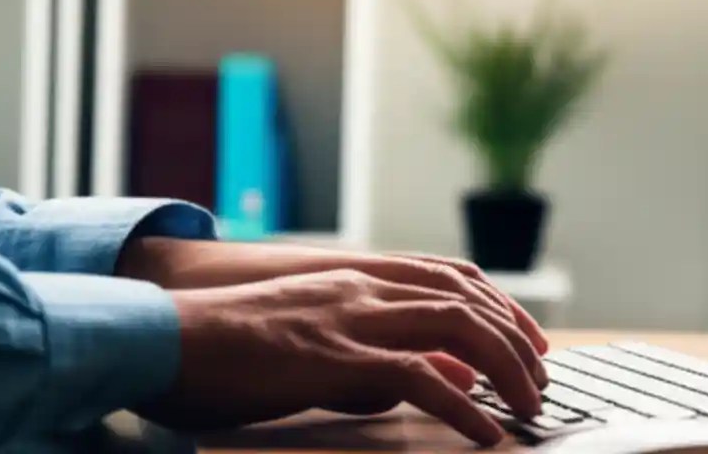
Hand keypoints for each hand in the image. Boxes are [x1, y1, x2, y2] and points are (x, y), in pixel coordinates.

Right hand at [142, 268, 542, 445]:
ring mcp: (351, 318)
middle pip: (466, 301)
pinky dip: (461, 404)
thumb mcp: (315, 346)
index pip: (452, 278)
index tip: (531, 338)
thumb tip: (438, 384)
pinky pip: (418, 378)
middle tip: (541, 380)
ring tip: (528, 405)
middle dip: (516, 339)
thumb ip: (375, 359)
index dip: (502, 305)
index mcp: (358, 279)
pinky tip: (483, 429)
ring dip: (504, 368)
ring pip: (456, 328)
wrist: (167, 338)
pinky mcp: (334, 359)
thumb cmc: (232, 348)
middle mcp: (364, 288)